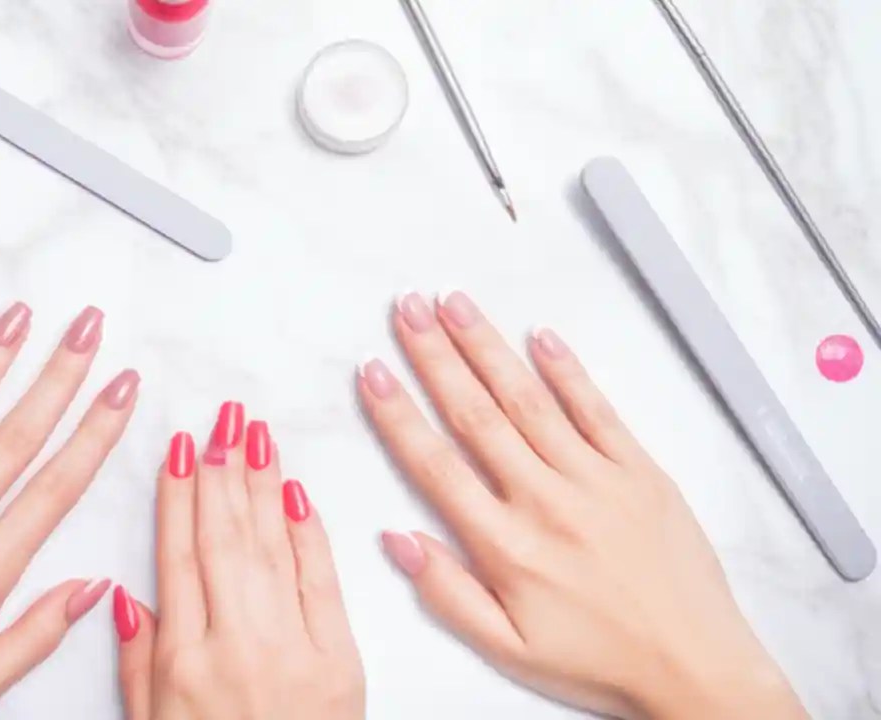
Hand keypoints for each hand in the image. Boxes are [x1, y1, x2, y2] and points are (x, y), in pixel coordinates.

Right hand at [115, 404, 364, 719]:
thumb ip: (136, 661)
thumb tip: (124, 592)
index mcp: (181, 661)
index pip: (177, 556)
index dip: (178, 495)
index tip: (181, 445)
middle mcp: (233, 645)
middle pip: (223, 538)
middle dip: (222, 470)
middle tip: (224, 417)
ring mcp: (291, 651)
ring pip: (269, 548)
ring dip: (262, 484)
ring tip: (256, 434)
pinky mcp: (340, 662)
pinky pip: (320, 583)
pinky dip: (308, 534)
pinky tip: (296, 492)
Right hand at [360, 292, 806, 719]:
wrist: (696, 669)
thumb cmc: (602, 663)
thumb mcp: (508, 649)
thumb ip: (446, 592)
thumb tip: (396, 539)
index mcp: (508, 547)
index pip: (436, 465)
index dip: (398, 415)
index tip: (374, 373)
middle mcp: (548, 503)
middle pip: (477, 415)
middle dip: (435, 356)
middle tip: (406, 310)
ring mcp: (597, 481)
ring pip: (529, 401)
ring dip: (488, 347)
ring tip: (454, 304)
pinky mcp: (641, 473)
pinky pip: (598, 410)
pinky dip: (567, 371)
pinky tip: (540, 336)